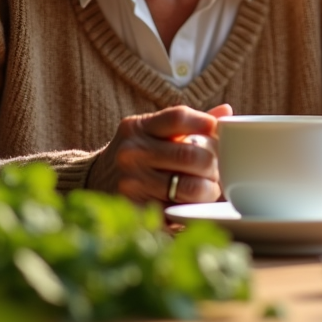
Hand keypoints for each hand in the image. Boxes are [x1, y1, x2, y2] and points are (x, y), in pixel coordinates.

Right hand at [86, 103, 232, 203]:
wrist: (96, 181)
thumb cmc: (137, 153)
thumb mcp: (153, 131)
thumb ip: (188, 123)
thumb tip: (225, 112)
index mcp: (138, 127)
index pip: (178, 117)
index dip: (205, 122)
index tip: (217, 130)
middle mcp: (132, 152)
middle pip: (191, 154)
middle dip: (214, 164)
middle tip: (218, 169)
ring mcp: (132, 183)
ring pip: (190, 187)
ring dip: (209, 190)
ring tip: (210, 188)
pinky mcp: (136, 210)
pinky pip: (178, 210)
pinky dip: (193, 208)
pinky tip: (193, 204)